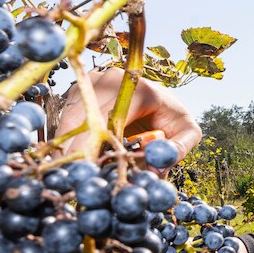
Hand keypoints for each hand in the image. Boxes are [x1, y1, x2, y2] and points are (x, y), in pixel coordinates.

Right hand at [57, 67, 201, 160]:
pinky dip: (66, 133)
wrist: (161, 100)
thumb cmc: (172, 118)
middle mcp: (116, 79)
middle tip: (75, 173)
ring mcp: (97, 80)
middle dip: (78, 146)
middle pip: (88, 115)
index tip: (90, 166)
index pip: (113, 116)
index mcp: (143, 90)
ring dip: (67, 141)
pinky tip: (69, 152)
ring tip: (68, 166)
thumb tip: (155, 169)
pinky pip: (68, 112)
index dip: (99, 143)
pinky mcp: (83, 87)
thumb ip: (179, 149)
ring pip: (73, 114)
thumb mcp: (188, 133)